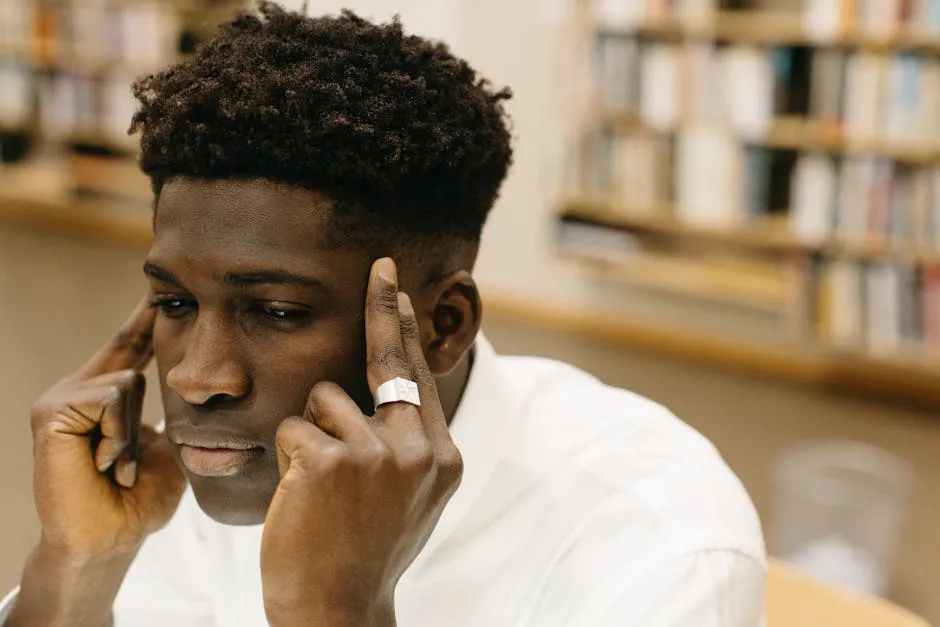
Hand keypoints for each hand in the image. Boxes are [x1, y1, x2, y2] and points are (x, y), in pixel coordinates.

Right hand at [29, 298, 186, 558]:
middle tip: (134, 417)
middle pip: (129, 349)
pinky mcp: (51, 411)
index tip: (162, 286)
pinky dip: (119, 434)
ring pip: (127, 381)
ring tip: (118, 466)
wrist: (109, 538)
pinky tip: (106, 463)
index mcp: (107, 396)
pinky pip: (111, 398)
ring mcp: (61, 397)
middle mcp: (80, 388)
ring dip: (133, 432)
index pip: (130, 344)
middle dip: (145, 360)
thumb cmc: (139, 499)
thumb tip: (190, 384)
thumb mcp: (167, 446)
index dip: (146, 316)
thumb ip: (171, 413)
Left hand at [260, 258, 463, 626]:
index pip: (419, 377)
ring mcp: (375, 454)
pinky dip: (284, 457)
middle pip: (386, 362)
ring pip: (321, 400)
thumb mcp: (407, 496)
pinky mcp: (327, 461)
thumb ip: (406, 443)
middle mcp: (417, 450)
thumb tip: (388, 386)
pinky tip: (297, 497)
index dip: (406, 328)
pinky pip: (291, 428)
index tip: (398, 287)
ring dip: (309, 434)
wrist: (338, 609)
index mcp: (441, 457)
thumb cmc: (365, 550)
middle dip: (380, 310)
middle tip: (380, 265)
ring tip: (316, 488)